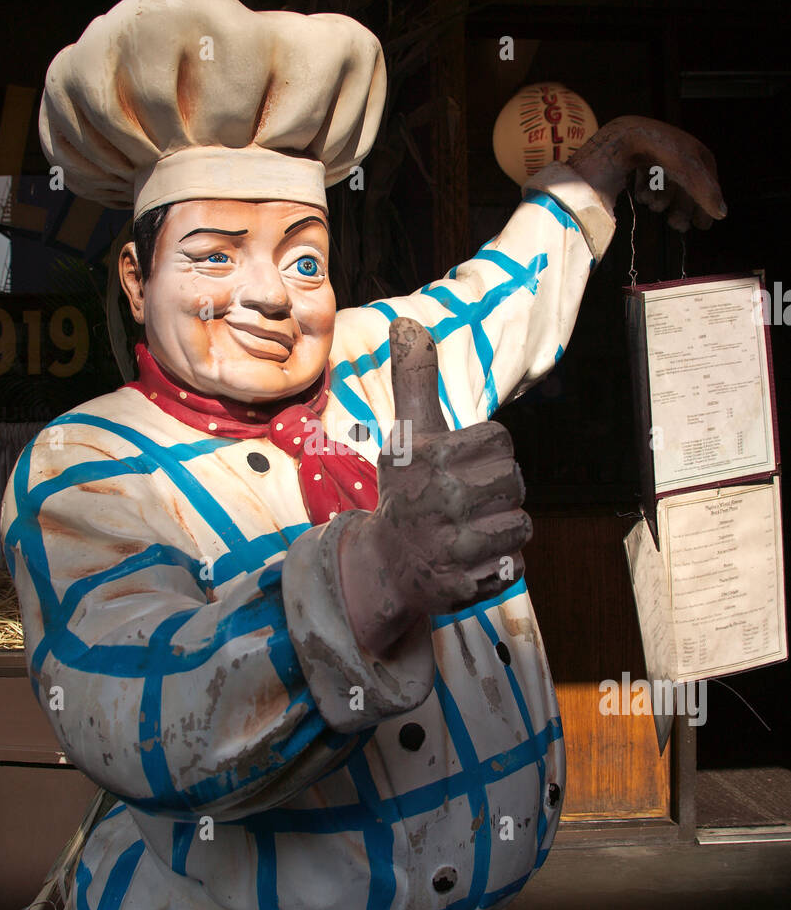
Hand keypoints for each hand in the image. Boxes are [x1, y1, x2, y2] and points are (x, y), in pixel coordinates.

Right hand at [338, 317, 530, 655]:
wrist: (388, 566)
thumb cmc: (407, 489)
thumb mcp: (408, 433)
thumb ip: (414, 378)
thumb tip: (407, 323)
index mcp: (429, 456)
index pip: (500, 440)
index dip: (485, 451)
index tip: (458, 466)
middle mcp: (439, 500)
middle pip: (515, 481)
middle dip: (496, 490)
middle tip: (463, 502)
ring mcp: (452, 547)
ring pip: (521, 524)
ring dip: (501, 528)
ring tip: (468, 531)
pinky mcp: (466, 585)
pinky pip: (517, 563)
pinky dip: (501, 563)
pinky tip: (472, 559)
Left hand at [567, 115, 726, 230]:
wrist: (628, 135)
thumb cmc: (664, 151)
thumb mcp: (690, 171)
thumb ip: (707, 193)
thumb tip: (723, 214)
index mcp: (699, 157)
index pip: (708, 187)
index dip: (705, 207)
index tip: (700, 226)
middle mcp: (682, 158)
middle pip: (686, 192)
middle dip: (681, 209)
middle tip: (675, 224)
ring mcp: (661, 159)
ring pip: (665, 189)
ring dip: (660, 200)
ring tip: (654, 204)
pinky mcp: (641, 162)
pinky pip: (647, 182)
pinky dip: (645, 190)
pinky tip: (641, 193)